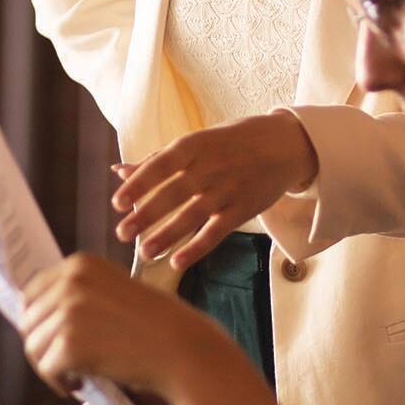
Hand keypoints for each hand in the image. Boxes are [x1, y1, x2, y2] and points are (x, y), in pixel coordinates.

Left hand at [20, 253, 233, 404]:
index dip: (39, 321)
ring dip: (50, 366)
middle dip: (44, 346)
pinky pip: (46, 368)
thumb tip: (33, 314)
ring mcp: (68, 311)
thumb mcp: (116, 294)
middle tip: (68, 366)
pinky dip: (58, 382)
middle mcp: (70, 281)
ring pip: (34, 346)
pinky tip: (80, 386)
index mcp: (80, 264)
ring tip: (76, 377)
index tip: (56, 341)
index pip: (32, 292)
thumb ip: (81, 295)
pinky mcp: (70, 343)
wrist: (182, 349)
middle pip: (29, 320)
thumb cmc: (155, 327)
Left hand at [111, 113, 317, 270]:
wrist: (286, 144)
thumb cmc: (232, 142)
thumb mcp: (198, 142)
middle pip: (174, 193)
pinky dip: (197, 248)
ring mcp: (229, 188)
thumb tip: (118, 171)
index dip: (139, 184)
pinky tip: (177, 262)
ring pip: (193, 215)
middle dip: (146, 214)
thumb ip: (158, 160)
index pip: (162, 164)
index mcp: (195, 145)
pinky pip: (217, 231)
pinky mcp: (244, 208)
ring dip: (167, 235)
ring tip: (145, 252)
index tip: (117, 202)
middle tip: (122, 233)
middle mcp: (211, 166)